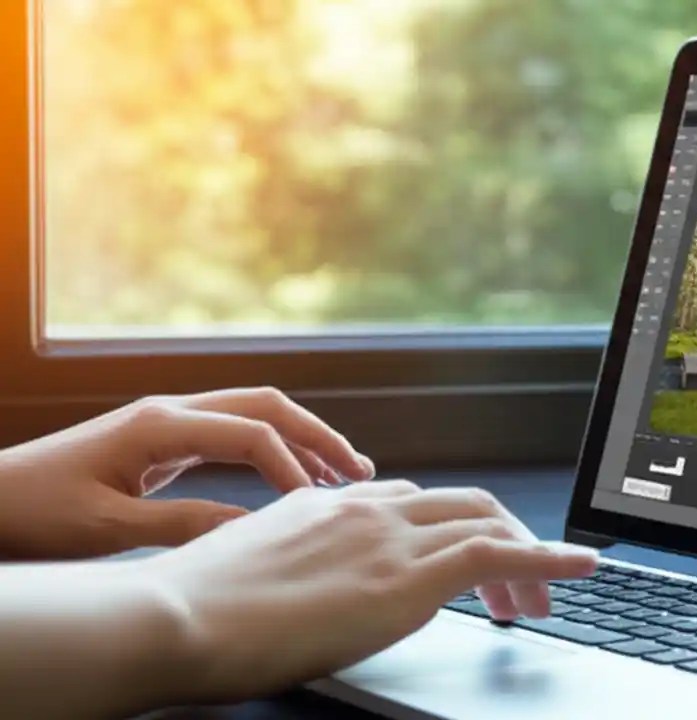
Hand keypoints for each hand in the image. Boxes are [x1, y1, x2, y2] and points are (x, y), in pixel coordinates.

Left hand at [0, 387, 374, 559]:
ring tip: (342, 475)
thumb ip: (185, 524)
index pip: (251, 434)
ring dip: (301, 440)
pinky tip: (289, 478)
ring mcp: (167, 421)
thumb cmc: (37, 513)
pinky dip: (272, 450)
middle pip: (267, 406)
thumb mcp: (110, 528)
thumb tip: (254, 528)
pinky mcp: (163, 440)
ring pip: (254, 414)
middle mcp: (170, 411)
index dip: (291, 469)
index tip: (315, 509)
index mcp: (160, 425)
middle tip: (361, 472)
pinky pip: (233, 433)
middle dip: (318, 436)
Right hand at [145, 481, 598, 703]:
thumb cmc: (195, 611)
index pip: (417, 503)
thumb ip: (305, 566)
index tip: (473, 561)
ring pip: (488, 522)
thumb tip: (336, 587)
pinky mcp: (407, 575)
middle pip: (465, 504)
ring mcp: (389, 536)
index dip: (456, 530)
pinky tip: (579, 567)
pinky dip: (550, 556)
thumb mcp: (258, 572)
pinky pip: (499, 552)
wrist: (171, 619)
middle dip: (505, 539)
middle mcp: (367, 507)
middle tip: (522, 587)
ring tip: (544, 601)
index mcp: (330, 503)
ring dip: (528, 559)